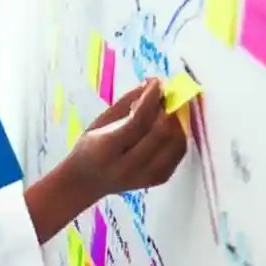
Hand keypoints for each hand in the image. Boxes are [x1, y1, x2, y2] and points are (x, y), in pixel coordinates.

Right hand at [67, 78, 187, 200]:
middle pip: (160, 134)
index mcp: (106, 150)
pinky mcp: (158, 180)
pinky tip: (170, 126)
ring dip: (177, 121)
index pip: (137, 121)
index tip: (157, 82)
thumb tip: (151, 84)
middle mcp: (128, 167)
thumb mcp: (99, 122)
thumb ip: (126, 103)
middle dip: (168, 109)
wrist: (86, 182)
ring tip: (168, 109)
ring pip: (175, 144)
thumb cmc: (89, 148)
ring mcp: (145, 176)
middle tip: (166, 95)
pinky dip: (179, 135)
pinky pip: (178, 153)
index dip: (151, 99)